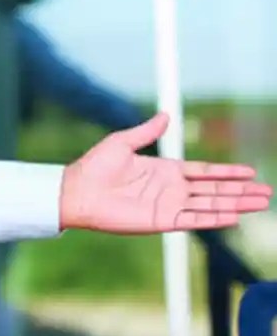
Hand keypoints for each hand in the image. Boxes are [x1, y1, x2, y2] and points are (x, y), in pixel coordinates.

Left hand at [60, 113, 271, 232]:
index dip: (228, 172)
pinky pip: (193, 220)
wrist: (77, 191)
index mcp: (165, 169)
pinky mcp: (162, 220)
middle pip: (214, 189)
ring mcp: (169, 205)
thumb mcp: (122, 142)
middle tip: (266, 192)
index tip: (251, 172)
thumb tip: (165, 115)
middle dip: (240, 190)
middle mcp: (171, 188)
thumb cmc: (95, 166)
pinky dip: (213, 218)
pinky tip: (233, 216)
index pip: (205, 171)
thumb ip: (146, 131)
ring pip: (210, 205)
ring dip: (235, 204)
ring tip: (260, 203)